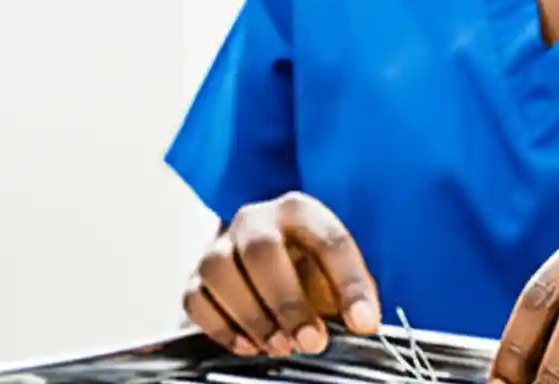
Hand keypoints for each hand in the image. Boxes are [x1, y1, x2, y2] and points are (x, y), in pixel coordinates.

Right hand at [183, 192, 380, 357]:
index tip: (362, 323)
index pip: (328, 240)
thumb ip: (352, 294)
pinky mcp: (197, 276)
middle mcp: (255, 220)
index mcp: (299, 212)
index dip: (349, 283)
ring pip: (218, 270)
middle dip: (288, 302)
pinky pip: (196, 298)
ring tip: (279, 346)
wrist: (271, 273)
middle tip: (310, 342)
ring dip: (251, 316)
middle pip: (261, 250)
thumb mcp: (337, 277)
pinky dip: (221, 327)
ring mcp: (220, 245)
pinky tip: (249, 345)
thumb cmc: (309, 273)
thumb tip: (363, 322)